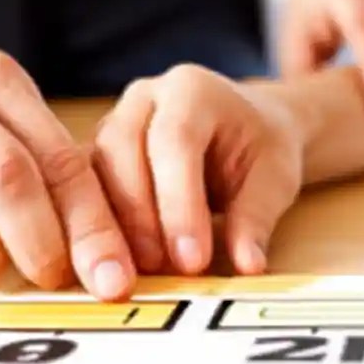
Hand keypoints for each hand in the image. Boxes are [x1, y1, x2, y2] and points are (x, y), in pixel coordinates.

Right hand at [92, 65, 305, 276]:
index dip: (179, 204)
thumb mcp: (274, 179)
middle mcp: (145, 98)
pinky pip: (88, 189)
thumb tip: (248, 265)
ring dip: (114, 227)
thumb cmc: (262, 148)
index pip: (176, 141)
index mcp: (192, 90)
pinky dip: (102, 227)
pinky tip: (118, 264)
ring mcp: (116, 121)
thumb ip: (257, 219)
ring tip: (140, 273)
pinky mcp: (101, 153)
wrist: (249, 127)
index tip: (192, 259)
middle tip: (160, 269)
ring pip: (96, 171)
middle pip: (123, 152)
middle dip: (139, 218)